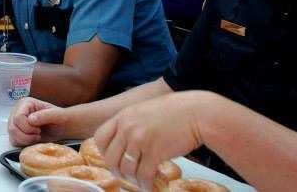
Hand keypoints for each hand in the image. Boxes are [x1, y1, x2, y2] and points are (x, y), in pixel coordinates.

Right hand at [7, 98, 69, 145]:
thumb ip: (45, 115)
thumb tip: (30, 119)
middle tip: (39, 134)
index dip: (28, 127)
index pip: (18, 117)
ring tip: (37, 137)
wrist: (62, 127)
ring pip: (12, 135)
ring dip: (26, 140)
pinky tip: (33, 140)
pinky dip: (24, 143)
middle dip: (27, 135)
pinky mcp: (16, 131)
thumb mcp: (57, 115)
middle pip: (12, 127)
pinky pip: (14, 141)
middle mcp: (17, 111)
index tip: (39, 129)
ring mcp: (15, 122)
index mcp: (25, 103)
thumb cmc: (61, 119)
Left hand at [93, 91, 210, 190]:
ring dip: (132, 179)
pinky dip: (145, 184)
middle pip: (110, 158)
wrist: (197, 113)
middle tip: (126, 175)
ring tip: (140, 180)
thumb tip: (122, 142)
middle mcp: (127, 128)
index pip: (99, 138)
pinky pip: (143, 175)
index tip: (113, 159)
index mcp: (122, 117)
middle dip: (117, 171)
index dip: (104, 152)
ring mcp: (140, 140)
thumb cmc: (174, 112)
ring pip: (126, 169)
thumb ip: (130, 123)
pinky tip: (149, 186)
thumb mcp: (144, 111)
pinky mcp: (155, 153)